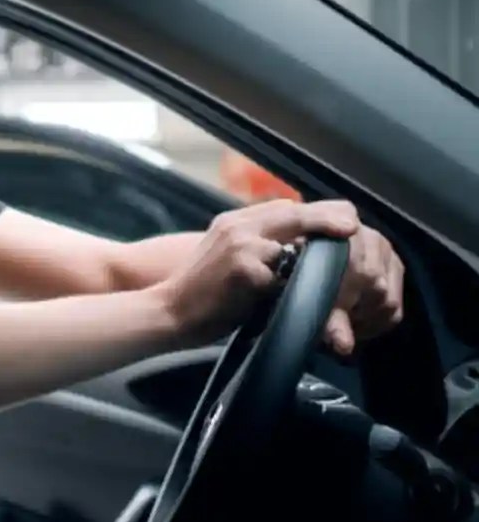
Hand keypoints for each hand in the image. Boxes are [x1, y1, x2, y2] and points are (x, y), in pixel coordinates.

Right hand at [156, 199, 401, 348]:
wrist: (166, 314)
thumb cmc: (199, 294)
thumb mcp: (223, 255)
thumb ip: (255, 244)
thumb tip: (292, 243)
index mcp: (234, 221)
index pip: (287, 207)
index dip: (319, 214)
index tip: (344, 222)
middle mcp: (238, 226)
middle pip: (297, 214)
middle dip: (330, 221)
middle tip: (355, 231)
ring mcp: (241, 246)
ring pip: (298, 242)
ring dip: (319, 258)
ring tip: (342, 269)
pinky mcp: (245, 270)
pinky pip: (287, 275)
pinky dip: (301, 286)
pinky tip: (312, 295)